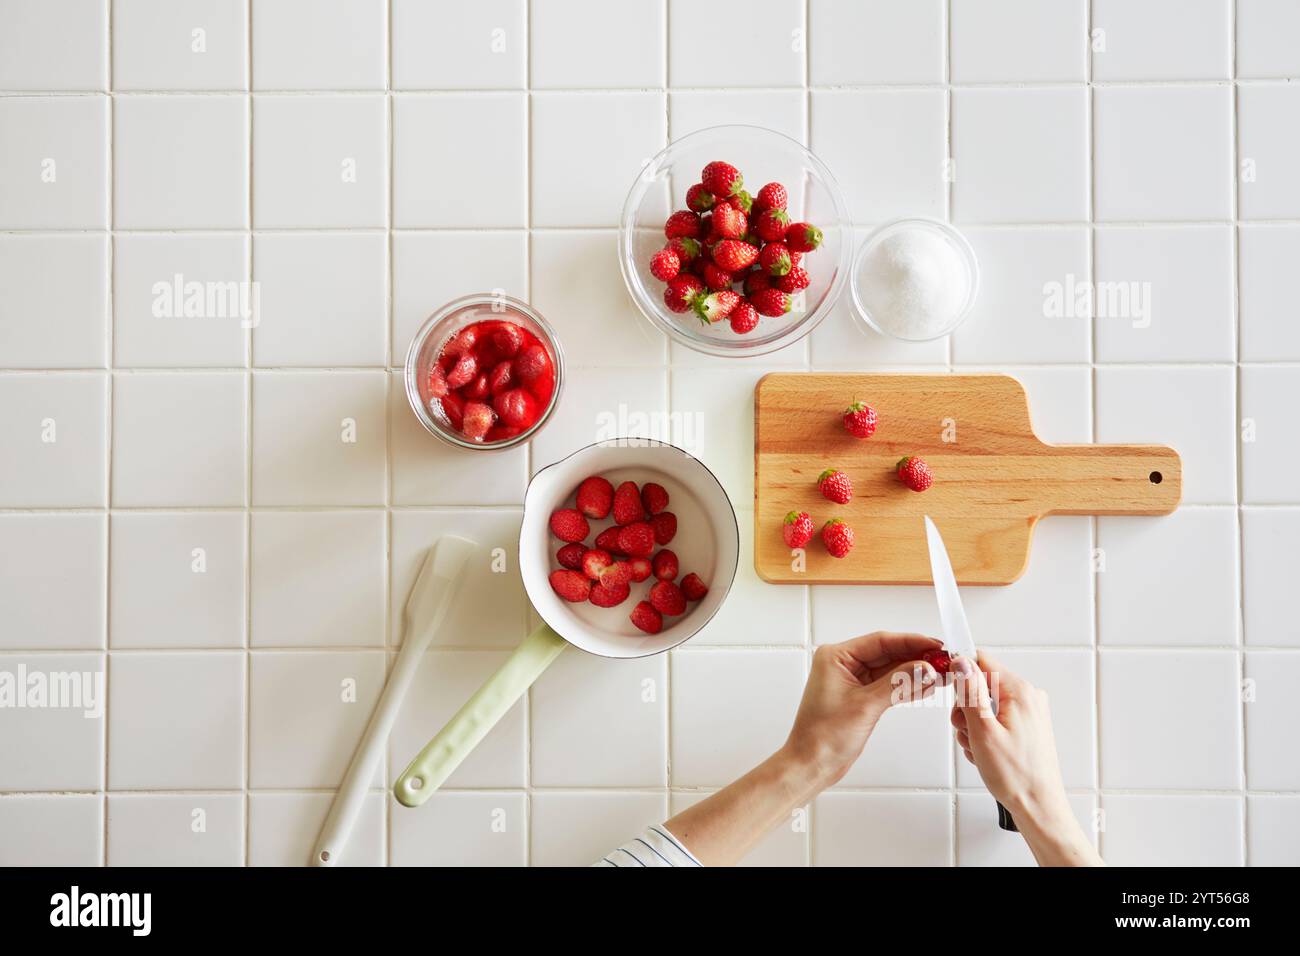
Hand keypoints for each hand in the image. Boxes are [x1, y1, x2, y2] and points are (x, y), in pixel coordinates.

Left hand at [782, 632, 941, 789]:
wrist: (812, 765)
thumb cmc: (824, 736)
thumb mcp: (866, 705)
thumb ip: (898, 683)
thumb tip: (925, 668)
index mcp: (836, 657)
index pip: (880, 642)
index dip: (911, 642)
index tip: (935, 645)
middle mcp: (843, 664)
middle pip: (887, 653)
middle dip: (916, 658)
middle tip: (944, 661)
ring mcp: (852, 681)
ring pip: (890, 670)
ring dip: (914, 673)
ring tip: (941, 675)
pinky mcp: (860, 697)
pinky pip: (888, 685)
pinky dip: (906, 687)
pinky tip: (926, 688)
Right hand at [951, 653, 1101, 865]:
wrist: (1038, 806)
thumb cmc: (1016, 776)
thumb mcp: (983, 731)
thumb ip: (970, 692)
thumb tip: (961, 662)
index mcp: (1020, 692)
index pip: (982, 662)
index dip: (960, 674)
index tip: (949, 690)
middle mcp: (1028, 698)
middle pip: (981, 684)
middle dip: (966, 707)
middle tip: (966, 731)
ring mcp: (1029, 713)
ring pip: (985, 704)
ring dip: (973, 725)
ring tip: (977, 747)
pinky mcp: (1026, 727)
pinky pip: (995, 719)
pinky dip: (985, 733)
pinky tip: (985, 752)